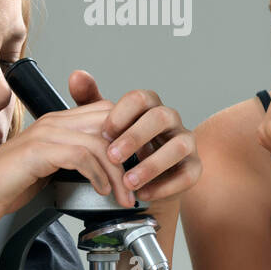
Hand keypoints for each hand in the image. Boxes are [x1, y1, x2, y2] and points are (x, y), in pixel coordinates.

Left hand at [69, 69, 200, 214]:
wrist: (147, 178)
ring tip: (129, 181)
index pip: (140, 99)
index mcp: (149, 106)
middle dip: (135, 137)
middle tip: (113, 156)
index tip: (104, 133)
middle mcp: (170, 121)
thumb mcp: (105, 125)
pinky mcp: (193, 168)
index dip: (121, 114)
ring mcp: (186, 143)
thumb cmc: (125, 148)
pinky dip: (165, 186)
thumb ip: (90, 101)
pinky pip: (187, 175)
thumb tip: (77, 76)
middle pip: (160, 117)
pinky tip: (144, 193)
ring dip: (152, 164)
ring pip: (178, 146)